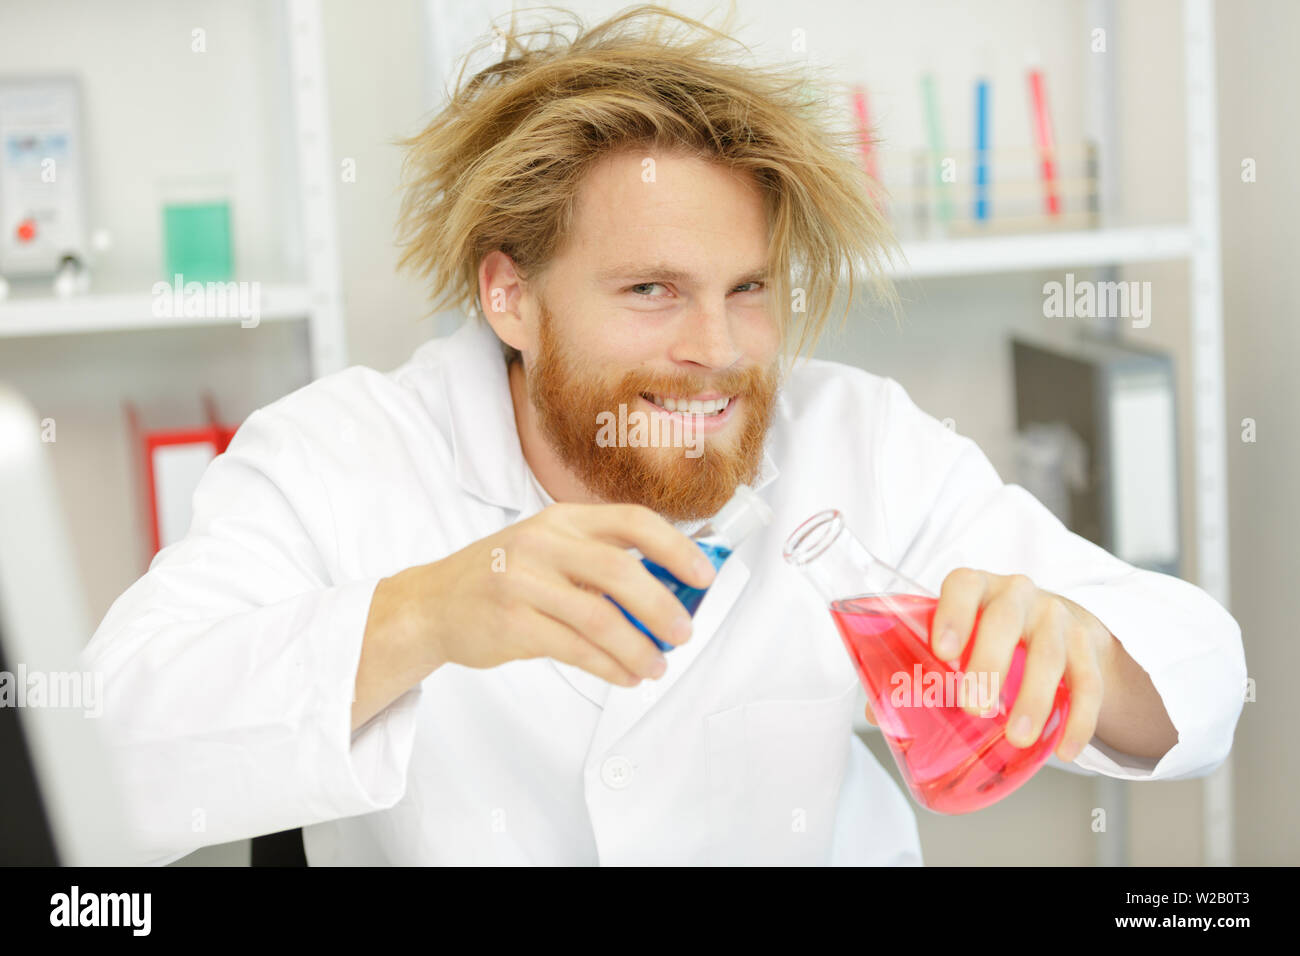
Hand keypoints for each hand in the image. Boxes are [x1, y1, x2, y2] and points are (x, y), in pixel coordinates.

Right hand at [402, 502, 715, 686]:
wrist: (433, 603)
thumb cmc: (502, 576)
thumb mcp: (548, 548)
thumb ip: (599, 559)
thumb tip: (671, 591)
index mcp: (562, 519)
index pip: (632, 521)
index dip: (676, 547)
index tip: (704, 575)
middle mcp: (543, 543)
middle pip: (620, 571)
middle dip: (662, 606)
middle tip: (684, 632)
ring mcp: (523, 582)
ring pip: (600, 618)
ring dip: (638, 647)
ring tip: (656, 665)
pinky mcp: (511, 623)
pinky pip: (576, 649)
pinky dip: (609, 666)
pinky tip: (625, 674)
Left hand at [860, 568, 1113, 763]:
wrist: (1053, 624)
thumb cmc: (985, 633)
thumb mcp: (955, 637)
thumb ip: (917, 667)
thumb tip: (875, 712)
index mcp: (976, 587)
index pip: (963, 586)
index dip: (952, 615)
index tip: (941, 652)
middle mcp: (1017, 594)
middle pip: (1006, 622)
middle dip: (989, 664)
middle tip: (973, 708)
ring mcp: (1056, 618)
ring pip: (1050, 655)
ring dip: (1035, 700)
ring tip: (1017, 738)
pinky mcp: (1087, 646)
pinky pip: (1088, 682)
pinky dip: (1079, 719)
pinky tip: (1064, 749)